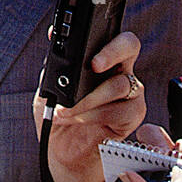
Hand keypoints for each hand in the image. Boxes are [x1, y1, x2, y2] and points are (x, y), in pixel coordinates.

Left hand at [33, 31, 143, 181]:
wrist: (61, 151)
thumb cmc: (56, 115)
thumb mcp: (48, 86)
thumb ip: (53, 64)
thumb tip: (52, 38)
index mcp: (100, 60)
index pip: (110, 35)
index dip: (101, 31)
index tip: (83, 38)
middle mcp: (119, 71)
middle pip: (129, 46)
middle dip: (111, 52)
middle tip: (93, 65)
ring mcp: (130, 93)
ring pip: (119, 84)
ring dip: (87, 98)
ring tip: (65, 108)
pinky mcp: (133, 116)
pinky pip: (120, 110)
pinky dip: (93, 115)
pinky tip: (74, 118)